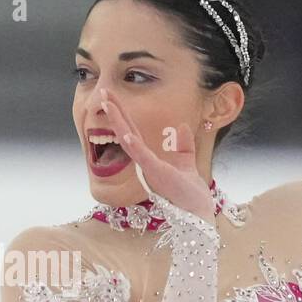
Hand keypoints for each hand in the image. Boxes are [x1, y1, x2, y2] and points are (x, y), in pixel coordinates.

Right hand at [97, 89, 215, 220]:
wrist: (198, 210)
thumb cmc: (190, 191)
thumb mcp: (187, 161)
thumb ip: (183, 145)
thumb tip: (182, 126)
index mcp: (150, 157)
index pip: (133, 131)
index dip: (123, 113)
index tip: (112, 97)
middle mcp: (145, 162)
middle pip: (126, 131)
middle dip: (115, 111)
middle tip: (103, 92)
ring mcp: (148, 168)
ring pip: (129, 141)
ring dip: (118, 122)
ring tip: (109, 104)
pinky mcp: (157, 174)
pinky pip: (143, 158)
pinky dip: (134, 146)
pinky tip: (126, 134)